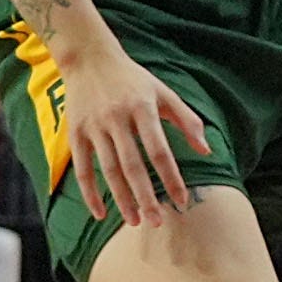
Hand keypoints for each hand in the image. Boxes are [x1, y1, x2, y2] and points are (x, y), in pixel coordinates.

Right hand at [56, 41, 211, 229]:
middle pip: (132, 165)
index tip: (182, 200)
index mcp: (143, 108)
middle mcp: (117, 118)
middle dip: (145, 197)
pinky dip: (90, 193)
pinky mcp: (75, 133)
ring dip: (121, 199)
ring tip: (135, 222)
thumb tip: (206, 150)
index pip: (160, 150)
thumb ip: (187, 120)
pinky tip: (101, 213)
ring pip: (108, 170)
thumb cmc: (133, 79)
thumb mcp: (164, 92)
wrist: (89, 58)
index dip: (171, 178)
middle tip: (157, 223)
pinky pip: (82, 168)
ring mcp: (94, 126)